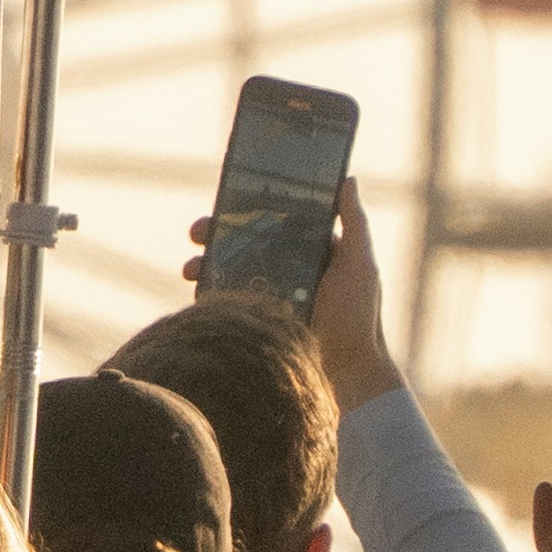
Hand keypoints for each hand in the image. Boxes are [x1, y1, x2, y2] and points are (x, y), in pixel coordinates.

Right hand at [189, 179, 399, 407]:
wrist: (347, 373)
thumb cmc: (359, 316)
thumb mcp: (360, 264)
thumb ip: (354, 223)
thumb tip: (348, 179)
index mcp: (308, 250)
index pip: (271, 221)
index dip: (245, 209)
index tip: (223, 201)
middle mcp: (286, 269)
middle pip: (242, 243)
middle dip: (214, 234)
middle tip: (196, 233)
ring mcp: (268, 295)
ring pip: (228, 271)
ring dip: (204, 264)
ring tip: (190, 269)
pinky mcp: (257, 321)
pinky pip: (227, 302)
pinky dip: (208, 295)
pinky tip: (198, 295)